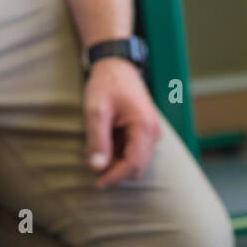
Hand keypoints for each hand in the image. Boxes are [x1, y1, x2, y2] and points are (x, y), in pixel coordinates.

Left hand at [83, 58, 161, 187]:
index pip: (133, 164)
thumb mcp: (96, 110)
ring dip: (115, 162)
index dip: (115, 177)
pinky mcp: (145, 131)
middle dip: (115, 171)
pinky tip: (104, 141)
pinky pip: (133, 152)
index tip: (97, 182)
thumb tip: (97, 167)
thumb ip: (97, 139)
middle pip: (137, 167)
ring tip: (95, 148)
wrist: (116, 64)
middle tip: (93, 162)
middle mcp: (153, 132)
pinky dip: (118, 153)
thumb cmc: (106, 83)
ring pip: (135, 162)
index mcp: (145, 127)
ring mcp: (151, 132)